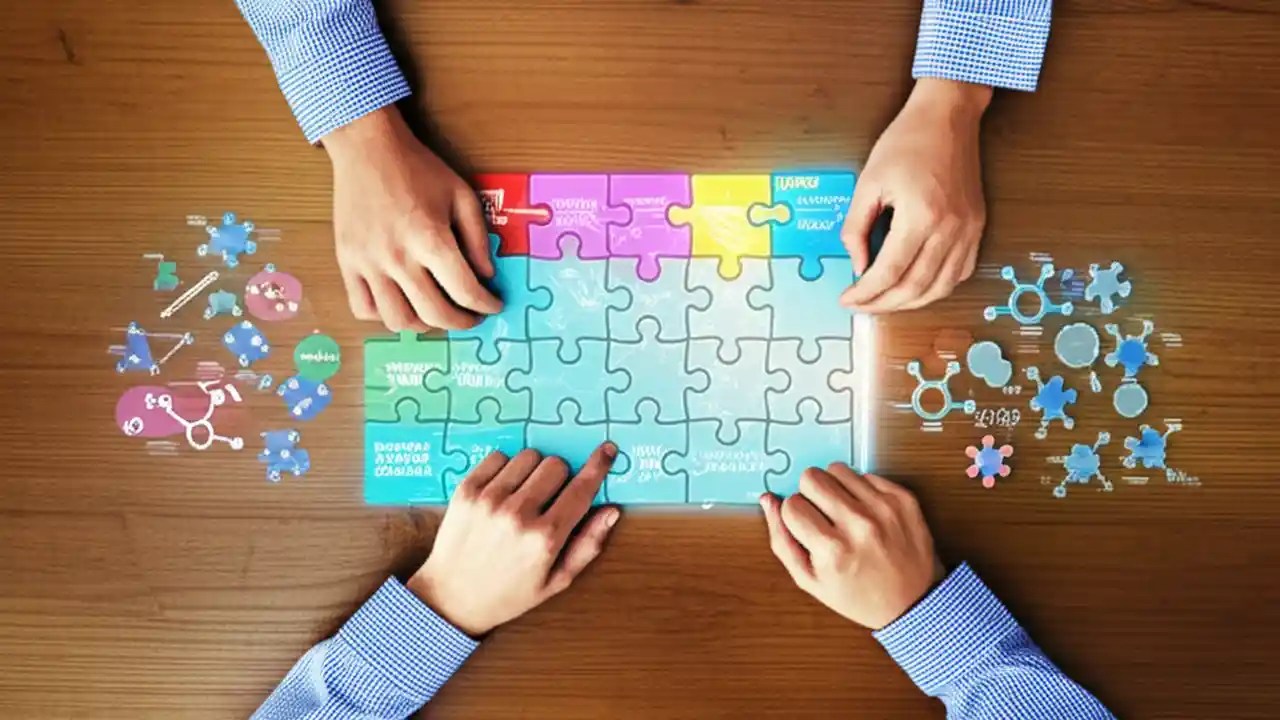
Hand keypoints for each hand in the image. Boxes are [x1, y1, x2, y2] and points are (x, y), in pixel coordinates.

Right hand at [322, 106, 500, 331]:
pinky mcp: (346, 262)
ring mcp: (367, 263)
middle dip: (460, 323)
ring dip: (423, 325)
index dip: (485, 306)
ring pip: (397, 320)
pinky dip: (383, 315)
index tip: (493, 306)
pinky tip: (399, 302)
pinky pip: (362, 307)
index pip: (465, 291)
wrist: (367, 149)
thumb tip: (486, 276)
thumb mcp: (461, 196)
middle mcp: (397, 257)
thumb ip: (478, 239)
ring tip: (435, 311)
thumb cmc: (418, 169)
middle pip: (434, 314)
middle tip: (470, 317)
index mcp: (430, 238)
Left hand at [406, 445, 620, 635]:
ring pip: (529, 457)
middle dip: (561, 477)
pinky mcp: (467, 490)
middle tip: (551, 497)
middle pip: (556, 465)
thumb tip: (611, 511)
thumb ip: (588, 545)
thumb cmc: (508, 594)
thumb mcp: (556, 581)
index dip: (598, 466)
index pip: (581, 489)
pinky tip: (503, 490)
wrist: (451, 598)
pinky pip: (498, 456)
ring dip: (534, 470)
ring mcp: (489, 500)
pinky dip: (506, 467)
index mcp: (545, 539)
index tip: (606, 451)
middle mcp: (518, 515)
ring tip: (524, 494)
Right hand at [760, 464, 944, 629]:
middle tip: (822, 515)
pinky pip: (866, 474)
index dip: (795, 516)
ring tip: (843, 511)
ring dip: (834, 487)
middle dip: (810, 494)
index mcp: (832, 550)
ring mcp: (884, 509)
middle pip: (812, 477)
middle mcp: (859, 525)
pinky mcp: (903, 498)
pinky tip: (866, 512)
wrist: (914, 601)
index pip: (792, 505)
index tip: (807, 529)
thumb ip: (782, 539)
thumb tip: (767, 499)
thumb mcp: (810, 580)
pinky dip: (860, 490)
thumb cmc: (857, 595)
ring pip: (837, 469)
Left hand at [840, 78, 991, 313]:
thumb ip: (857, 229)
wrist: (948, 116)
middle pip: (915, 287)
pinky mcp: (976, 227)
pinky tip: (916, 286)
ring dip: (910, 302)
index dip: (865, 293)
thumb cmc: (906, 141)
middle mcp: (950, 229)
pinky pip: (960, 272)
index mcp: (921, 216)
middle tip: (861, 305)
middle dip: (884, 303)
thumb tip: (858, 266)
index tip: (847, 299)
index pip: (889, 272)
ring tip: (884, 301)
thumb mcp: (868, 183)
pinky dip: (937, 287)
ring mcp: (968, 230)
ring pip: (941, 287)